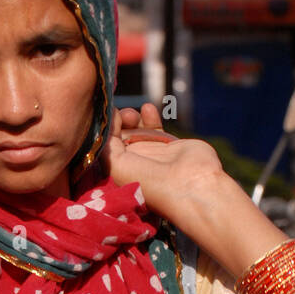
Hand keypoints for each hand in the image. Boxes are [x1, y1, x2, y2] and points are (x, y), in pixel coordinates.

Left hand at [106, 102, 225, 214]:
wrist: (188, 184)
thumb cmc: (149, 181)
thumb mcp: (117, 165)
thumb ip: (108, 143)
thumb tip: (111, 120)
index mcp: (120, 173)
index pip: (107, 147)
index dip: (106, 130)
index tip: (109, 117)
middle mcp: (135, 164)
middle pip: (121, 136)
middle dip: (120, 122)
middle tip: (127, 116)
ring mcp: (152, 155)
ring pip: (137, 130)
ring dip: (133, 118)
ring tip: (135, 115)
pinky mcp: (169, 146)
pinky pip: (155, 128)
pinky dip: (150, 117)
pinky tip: (148, 109)